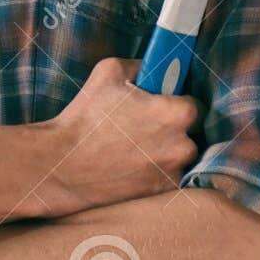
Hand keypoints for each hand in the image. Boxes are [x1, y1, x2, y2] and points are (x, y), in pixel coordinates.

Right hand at [43, 56, 201, 214]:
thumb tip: (154, 68)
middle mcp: (184, 145)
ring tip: (136, 147)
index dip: (176, 101)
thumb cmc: (86, 116)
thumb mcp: (110, 71)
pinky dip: (156, 170)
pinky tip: (133, 164)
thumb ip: (141, 66)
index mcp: (177, 113)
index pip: (194, 103)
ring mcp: (174, 172)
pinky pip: (168, 176)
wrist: (64, 165)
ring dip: (167, 150)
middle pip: (191, 132)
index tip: (161, 103)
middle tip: (145, 125)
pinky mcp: (161, 192)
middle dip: (173, 128)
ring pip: (180, 156)